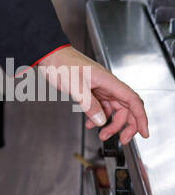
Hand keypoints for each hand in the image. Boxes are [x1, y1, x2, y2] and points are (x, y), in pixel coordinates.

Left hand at [30, 45, 148, 143]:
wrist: (51, 55)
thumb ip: (89, 104)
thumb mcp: (76, 86)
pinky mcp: (92, 91)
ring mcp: (100, 88)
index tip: (143, 132)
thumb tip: (101, 120)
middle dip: (126, 126)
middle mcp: (108, 85)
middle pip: (126, 108)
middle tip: (122, 139)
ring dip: (111, 124)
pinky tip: (91, 123)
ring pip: (114, 109)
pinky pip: (101, 107)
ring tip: (102, 134)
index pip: (133, 101)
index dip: (140, 118)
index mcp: (109, 82)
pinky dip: (99, 117)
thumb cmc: (63, 63)